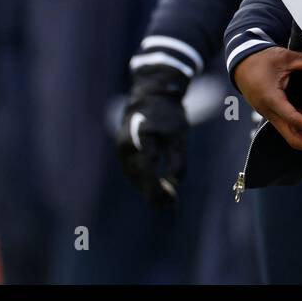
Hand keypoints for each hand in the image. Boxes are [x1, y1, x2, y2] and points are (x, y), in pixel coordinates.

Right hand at [117, 66, 188, 206]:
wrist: (151, 95)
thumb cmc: (168, 114)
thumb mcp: (179, 134)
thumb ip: (177, 159)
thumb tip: (174, 184)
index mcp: (141, 139)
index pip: (148, 171)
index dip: (157, 189)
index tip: (170, 201)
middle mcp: (127, 146)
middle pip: (139, 177)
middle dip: (155, 194)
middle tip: (172, 205)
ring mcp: (122, 150)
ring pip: (135, 177)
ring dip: (149, 190)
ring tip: (167, 201)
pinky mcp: (124, 152)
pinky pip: (133, 172)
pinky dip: (143, 182)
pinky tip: (157, 190)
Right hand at [235, 46, 301, 155]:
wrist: (241, 63)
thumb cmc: (258, 61)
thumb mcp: (283, 58)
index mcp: (272, 99)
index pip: (294, 119)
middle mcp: (270, 111)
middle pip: (291, 137)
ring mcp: (270, 114)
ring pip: (289, 133)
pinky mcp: (272, 112)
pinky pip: (287, 125)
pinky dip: (301, 127)